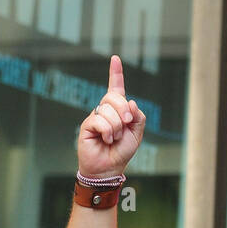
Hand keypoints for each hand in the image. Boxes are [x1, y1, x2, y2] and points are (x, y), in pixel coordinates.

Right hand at [77, 54, 146, 178]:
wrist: (109, 168)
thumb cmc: (121, 152)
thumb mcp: (137, 134)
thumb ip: (138, 117)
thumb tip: (131, 102)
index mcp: (117, 110)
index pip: (116, 88)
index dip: (116, 73)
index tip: (115, 59)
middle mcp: (105, 110)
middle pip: (114, 97)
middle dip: (124, 110)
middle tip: (126, 124)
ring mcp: (95, 116)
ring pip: (108, 110)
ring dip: (116, 127)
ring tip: (114, 139)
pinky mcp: (87, 125)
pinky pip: (100, 120)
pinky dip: (108, 132)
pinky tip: (106, 140)